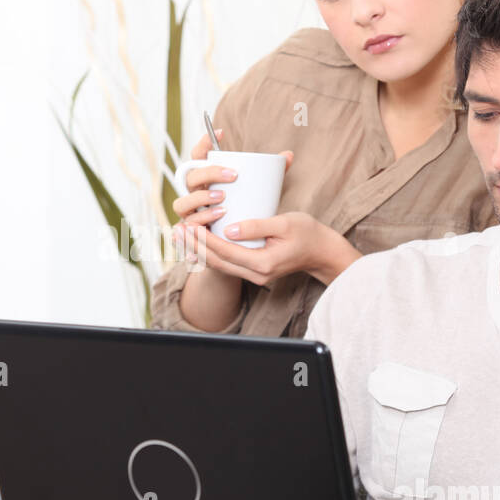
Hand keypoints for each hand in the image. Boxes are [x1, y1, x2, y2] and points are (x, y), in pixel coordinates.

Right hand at [171, 128, 293, 244]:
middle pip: (190, 176)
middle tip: (233, 175)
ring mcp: (190, 212)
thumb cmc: (248, 206)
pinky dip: (203, 218)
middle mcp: (193, 193)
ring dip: (202, 198)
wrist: (244, 237)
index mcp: (204, 178)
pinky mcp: (194, 229)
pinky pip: (191, 222)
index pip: (197, 155)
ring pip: (183, 201)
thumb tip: (288, 155)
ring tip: (223, 198)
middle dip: (209, 173)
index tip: (222, 132)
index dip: (204, 142)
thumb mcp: (259, 189)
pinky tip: (219, 214)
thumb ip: (272, 174)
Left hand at [177, 210, 328, 288]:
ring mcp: (254, 276)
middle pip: (217, 262)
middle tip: (176, 230)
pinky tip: (196, 245)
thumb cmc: (307, 233)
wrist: (322, 252)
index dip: (203, 240)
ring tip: (180, 236)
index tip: (188, 225)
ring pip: (219, 265)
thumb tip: (230, 229)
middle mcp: (256, 275)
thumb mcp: (285, 223)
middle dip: (194, 246)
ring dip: (198, 251)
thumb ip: (257, 226)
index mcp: (263, 264)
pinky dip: (209, 254)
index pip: (225, 252)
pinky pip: (226, 265)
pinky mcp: (253, 271)